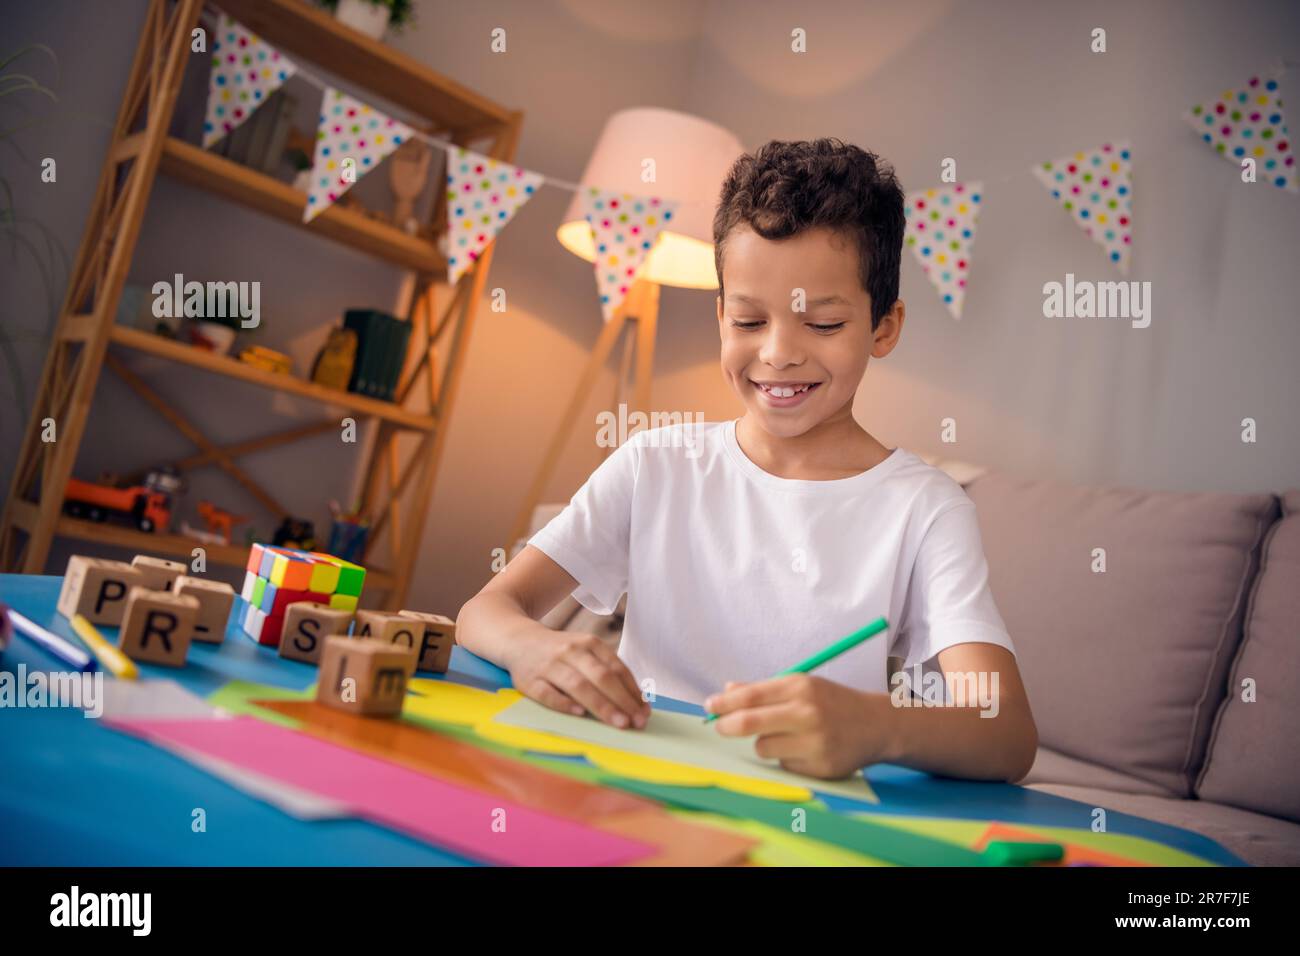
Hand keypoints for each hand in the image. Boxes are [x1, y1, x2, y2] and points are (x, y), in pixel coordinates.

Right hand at [507, 628, 649, 729]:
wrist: (517, 640)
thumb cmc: (561, 653)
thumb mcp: (585, 651)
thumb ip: (607, 671)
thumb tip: (636, 702)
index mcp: (589, 643)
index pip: (616, 668)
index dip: (633, 691)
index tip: (645, 712)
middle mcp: (571, 651)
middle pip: (601, 677)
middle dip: (622, 701)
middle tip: (637, 722)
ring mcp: (549, 665)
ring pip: (578, 685)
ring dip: (601, 705)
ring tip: (619, 723)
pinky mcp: (529, 680)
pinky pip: (548, 694)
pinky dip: (564, 704)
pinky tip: (580, 714)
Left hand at [704, 674, 895, 778]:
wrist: (875, 725)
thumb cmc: (831, 702)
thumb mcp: (801, 686)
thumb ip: (763, 689)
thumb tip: (726, 691)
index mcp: (800, 687)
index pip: (750, 696)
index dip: (723, 703)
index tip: (709, 706)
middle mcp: (807, 713)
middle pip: (750, 722)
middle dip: (727, 725)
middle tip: (719, 726)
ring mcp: (814, 742)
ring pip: (763, 747)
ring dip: (764, 743)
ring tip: (785, 735)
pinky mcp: (820, 767)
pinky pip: (783, 765)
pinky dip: (786, 758)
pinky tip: (805, 750)